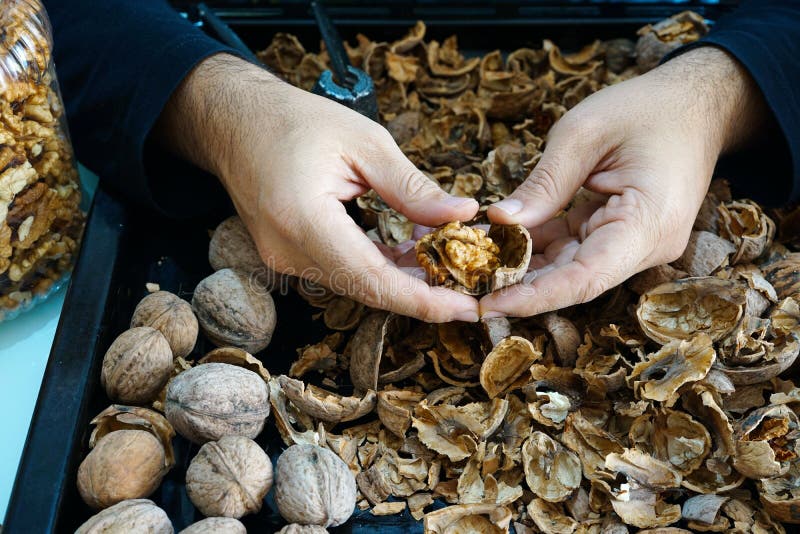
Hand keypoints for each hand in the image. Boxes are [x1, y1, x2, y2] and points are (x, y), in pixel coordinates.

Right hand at [156, 54, 479, 322]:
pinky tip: (412, 255)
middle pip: (366, 290)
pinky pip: (341, 273)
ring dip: (403, 280)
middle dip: (421, 295)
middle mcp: (288, 250)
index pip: (371, 279)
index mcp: (304, 220)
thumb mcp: (365, 142)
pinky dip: (379, 268)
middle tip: (470, 287)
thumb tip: (462, 215)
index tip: (464, 307)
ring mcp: (283, 259)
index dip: (421, 301)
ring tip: (448, 262)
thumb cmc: (297, 121)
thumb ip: (412, 188)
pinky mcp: (287, 256)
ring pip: (355, 285)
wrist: (236, 122)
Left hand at [480, 46, 766, 317]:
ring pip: (571, 270)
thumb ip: (544, 184)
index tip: (488, 303)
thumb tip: (499, 222)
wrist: (696, 104)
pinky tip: (499, 247)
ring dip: (525, 270)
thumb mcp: (584, 133)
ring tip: (475, 269)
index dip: (534, 297)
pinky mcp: (621, 235)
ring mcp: (635, 244)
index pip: (585, 278)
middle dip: (520, 288)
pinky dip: (540, 249)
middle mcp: (647, 246)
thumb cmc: (647, 109)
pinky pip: (575, 251)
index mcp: (648, 223)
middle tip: (467, 292)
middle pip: (575, 281)